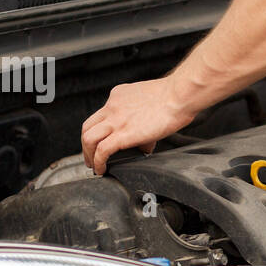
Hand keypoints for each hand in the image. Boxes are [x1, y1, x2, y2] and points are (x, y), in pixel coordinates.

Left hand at [81, 77, 195, 174]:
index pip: (100, 115)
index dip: (99, 132)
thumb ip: (142, 120)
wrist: (179, 95)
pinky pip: (101, 151)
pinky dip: (98, 162)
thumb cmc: (174, 97)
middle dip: (86, 145)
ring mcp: (116, 120)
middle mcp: (113, 107)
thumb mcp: (149, 103)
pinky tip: (102, 169)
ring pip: (88, 139)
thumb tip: (144, 142)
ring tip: (94, 166)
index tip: (102, 142)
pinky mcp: (123, 134)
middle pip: (87, 127)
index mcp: (118, 97)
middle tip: (90, 157)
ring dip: (88, 155)